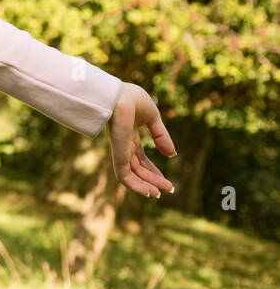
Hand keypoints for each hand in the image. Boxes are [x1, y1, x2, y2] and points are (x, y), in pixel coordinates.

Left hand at [106, 81, 176, 197]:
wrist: (118, 94)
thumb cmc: (131, 98)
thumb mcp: (153, 117)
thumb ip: (161, 135)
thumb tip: (172, 154)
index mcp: (129, 134)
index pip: (141, 158)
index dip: (153, 170)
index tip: (167, 181)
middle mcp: (122, 144)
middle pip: (138, 167)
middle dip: (153, 179)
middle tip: (168, 189)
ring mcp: (119, 149)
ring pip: (132, 174)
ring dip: (146, 185)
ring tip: (160, 194)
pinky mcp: (117, 153)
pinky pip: (123, 175)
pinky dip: (135, 185)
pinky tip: (149, 192)